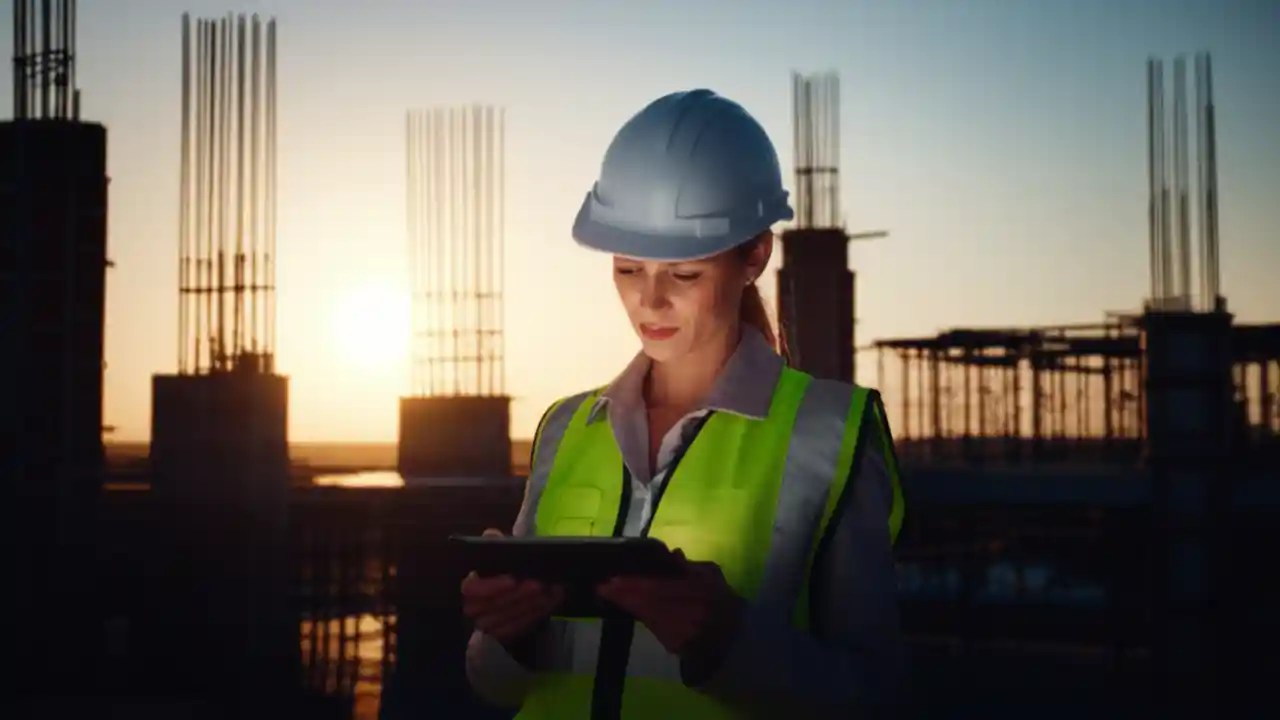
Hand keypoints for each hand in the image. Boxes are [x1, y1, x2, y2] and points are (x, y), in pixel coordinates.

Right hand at [460, 528, 564, 644]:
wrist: (516, 583)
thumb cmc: (505, 566)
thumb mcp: (500, 550)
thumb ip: (494, 541)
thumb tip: (492, 535)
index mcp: (469, 585)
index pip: (471, 589)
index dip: (491, 586)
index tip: (512, 580)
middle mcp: (472, 607)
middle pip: (493, 606)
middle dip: (518, 595)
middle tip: (539, 584)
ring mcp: (487, 624)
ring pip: (508, 618)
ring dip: (531, 604)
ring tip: (549, 590)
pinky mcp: (503, 634)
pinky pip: (518, 627)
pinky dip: (536, 613)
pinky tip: (550, 601)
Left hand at [596, 548, 744, 657]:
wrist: (732, 636)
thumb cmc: (721, 600)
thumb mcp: (712, 577)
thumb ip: (692, 566)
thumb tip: (673, 554)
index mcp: (700, 592)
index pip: (660, 587)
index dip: (635, 584)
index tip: (614, 578)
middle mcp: (689, 614)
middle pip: (649, 602)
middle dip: (623, 594)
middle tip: (602, 585)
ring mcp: (681, 632)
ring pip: (647, 615)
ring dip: (626, 604)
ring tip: (608, 593)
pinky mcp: (674, 645)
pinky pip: (651, 626)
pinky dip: (638, 614)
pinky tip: (626, 605)